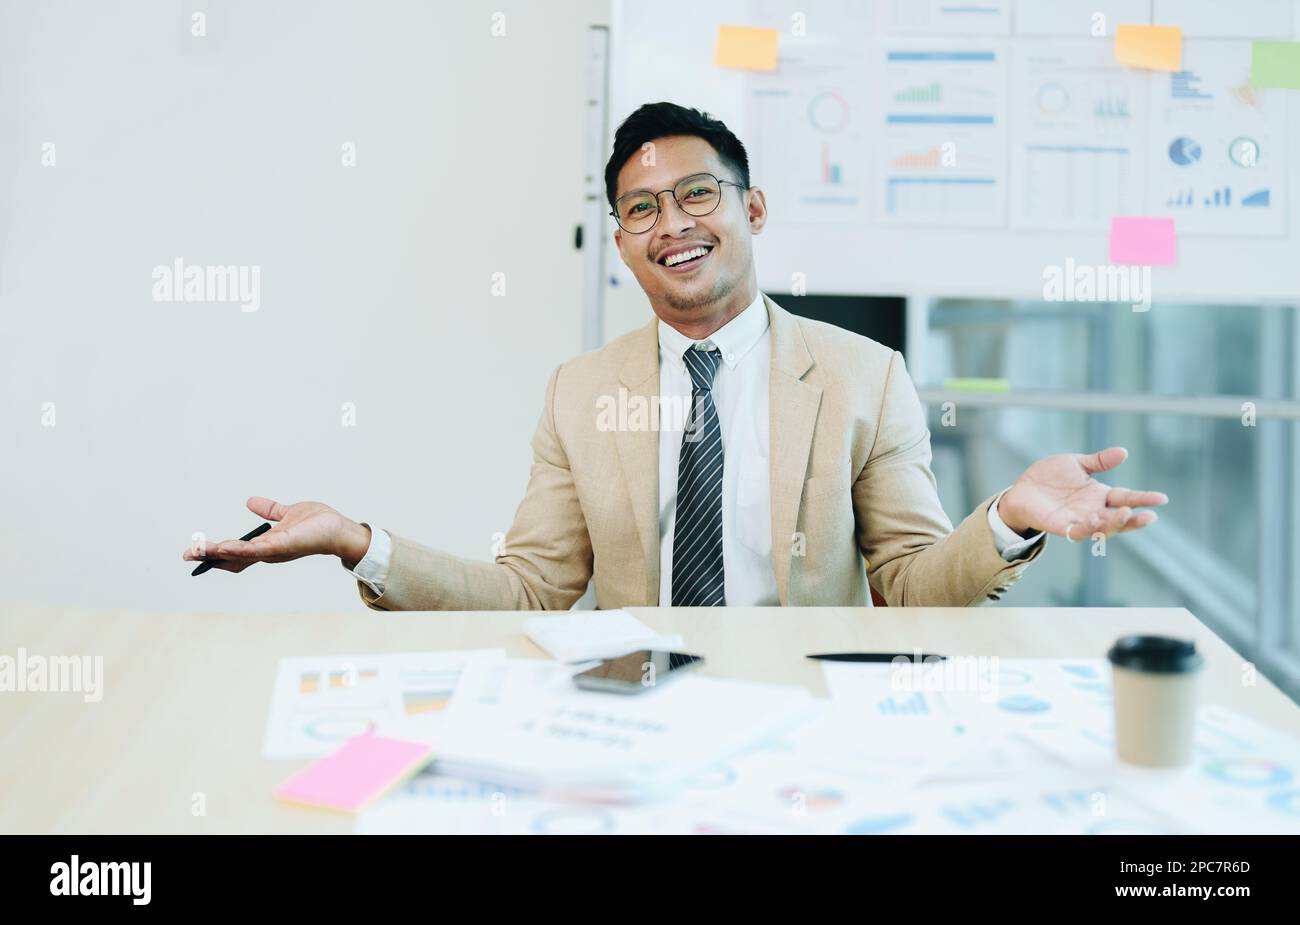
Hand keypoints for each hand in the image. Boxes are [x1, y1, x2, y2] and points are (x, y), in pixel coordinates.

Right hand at [181, 497, 371, 571]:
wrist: (337, 528)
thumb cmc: (317, 524)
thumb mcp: (287, 514)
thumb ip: (269, 510)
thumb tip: (250, 501)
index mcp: (266, 545)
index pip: (236, 553)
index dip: (216, 553)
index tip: (196, 550)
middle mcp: (267, 552)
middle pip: (232, 557)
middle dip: (209, 557)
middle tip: (187, 554)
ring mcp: (273, 551)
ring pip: (239, 555)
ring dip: (217, 553)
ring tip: (197, 551)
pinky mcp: (281, 546)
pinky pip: (256, 550)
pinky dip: (238, 550)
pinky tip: (223, 547)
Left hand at [997, 447, 1167, 540]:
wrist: (1021, 490)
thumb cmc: (1048, 477)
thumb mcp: (1075, 463)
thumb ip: (1098, 461)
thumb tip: (1124, 452)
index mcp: (1099, 495)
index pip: (1126, 497)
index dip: (1144, 498)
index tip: (1162, 498)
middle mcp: (1093, 510)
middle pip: (1118, 518)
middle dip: (1134, 519)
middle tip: (1150, 516)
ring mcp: (1078, 520)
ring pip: (1101, 528)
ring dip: (1114, 523)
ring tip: (1124, 514)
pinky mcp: (1061, 527)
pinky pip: (1077, 531)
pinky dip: (1087, 528)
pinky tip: (1095, 519)